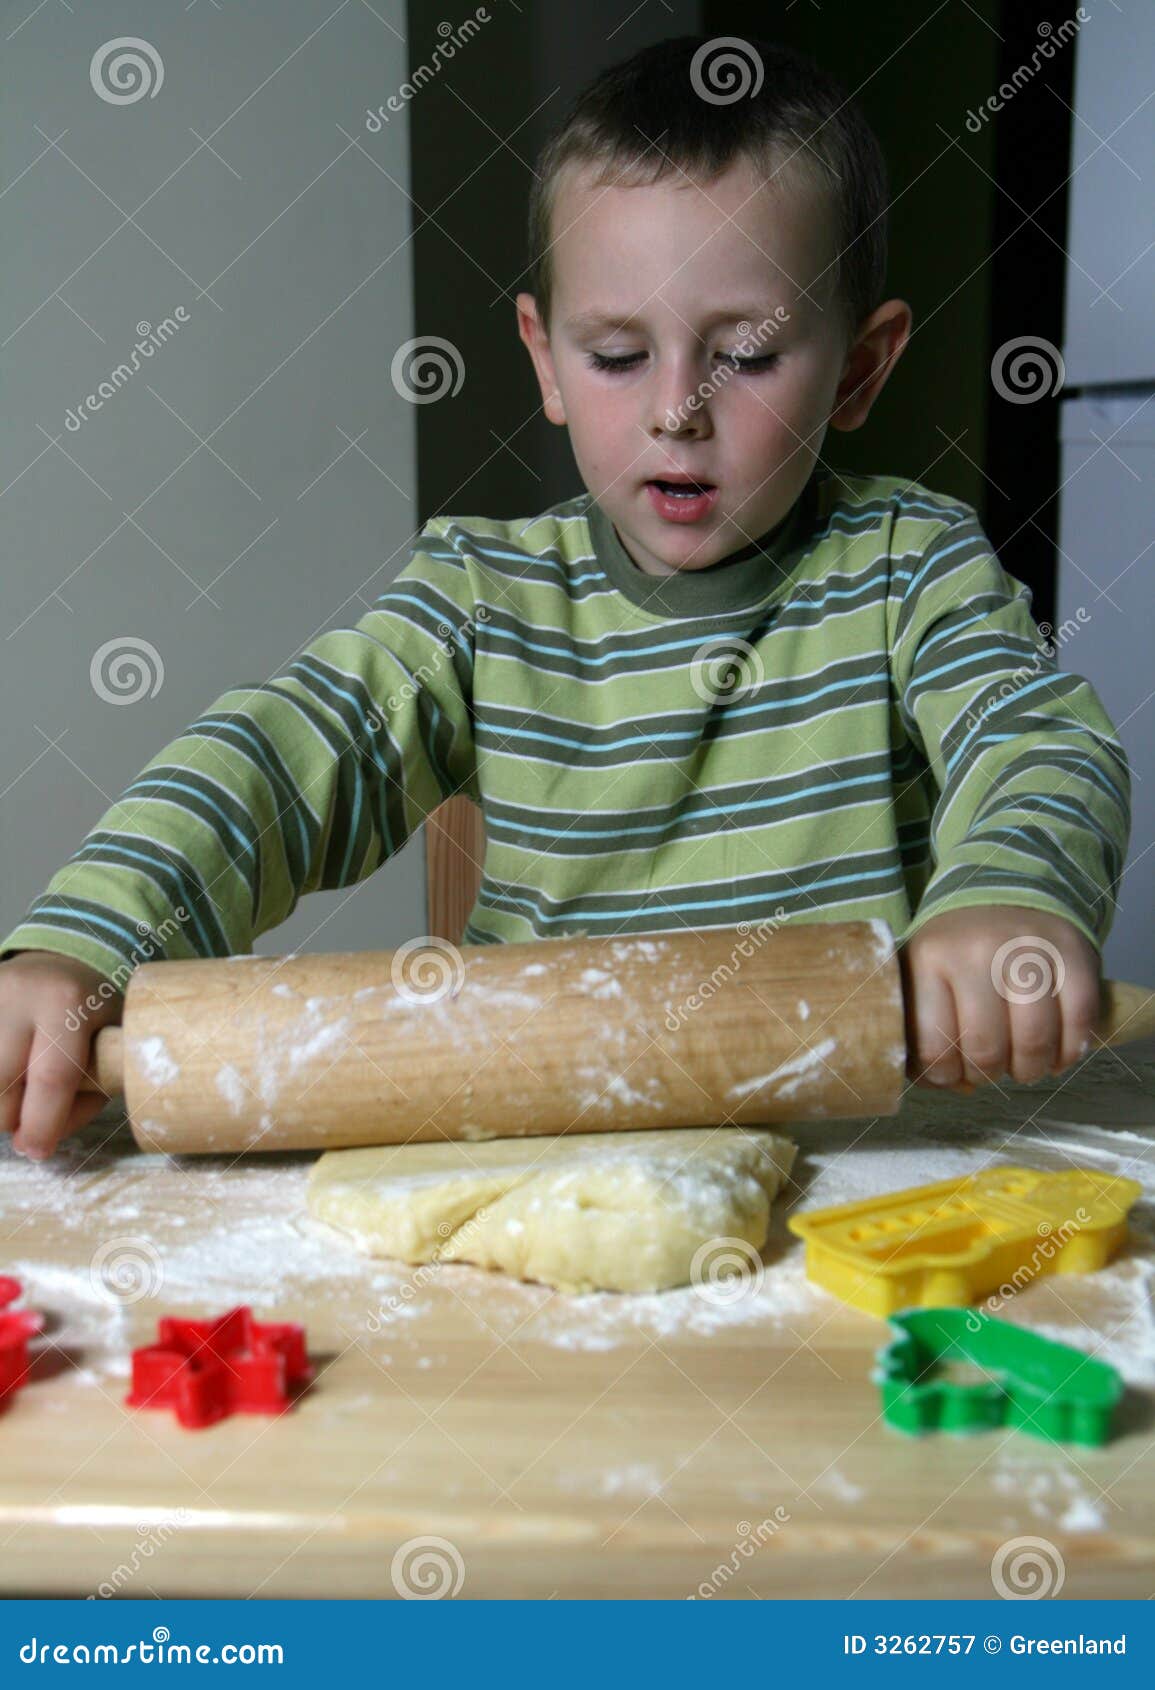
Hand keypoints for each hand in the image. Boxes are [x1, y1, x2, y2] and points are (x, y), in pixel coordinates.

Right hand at [0, 950, 123, 1158]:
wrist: (58, 966)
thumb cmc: (90, 1013)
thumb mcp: (108, 1043)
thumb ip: (85, 1092)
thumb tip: (34, 1143)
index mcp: (66, 1001)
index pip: (52, 1077)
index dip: (44, 1124)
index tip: (38, 1151)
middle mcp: (19, 993)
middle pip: (2, 1085)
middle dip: (12, 1117)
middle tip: (30, 1118)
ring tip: (18, 1090)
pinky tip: (8, 1079)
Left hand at [898, 906, 1100, 1091]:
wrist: (1005, 894)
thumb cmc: (958, 952)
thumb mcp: (923, 977)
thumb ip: (924, 1033)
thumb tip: (954, 1087)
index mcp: (929, 959)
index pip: (933, 1045)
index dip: (946, 1076)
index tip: (956, 1074)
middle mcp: (976, 951)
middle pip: (986, 1048)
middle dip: (989, 1075)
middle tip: (993, 1070)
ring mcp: (1027, 948)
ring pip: (1034, 1040)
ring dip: (1030, 1069)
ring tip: (1025, 1066)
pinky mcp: (1071, 951)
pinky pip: (1079, 1020)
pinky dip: (1069, 1051)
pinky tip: (1057, 1055)